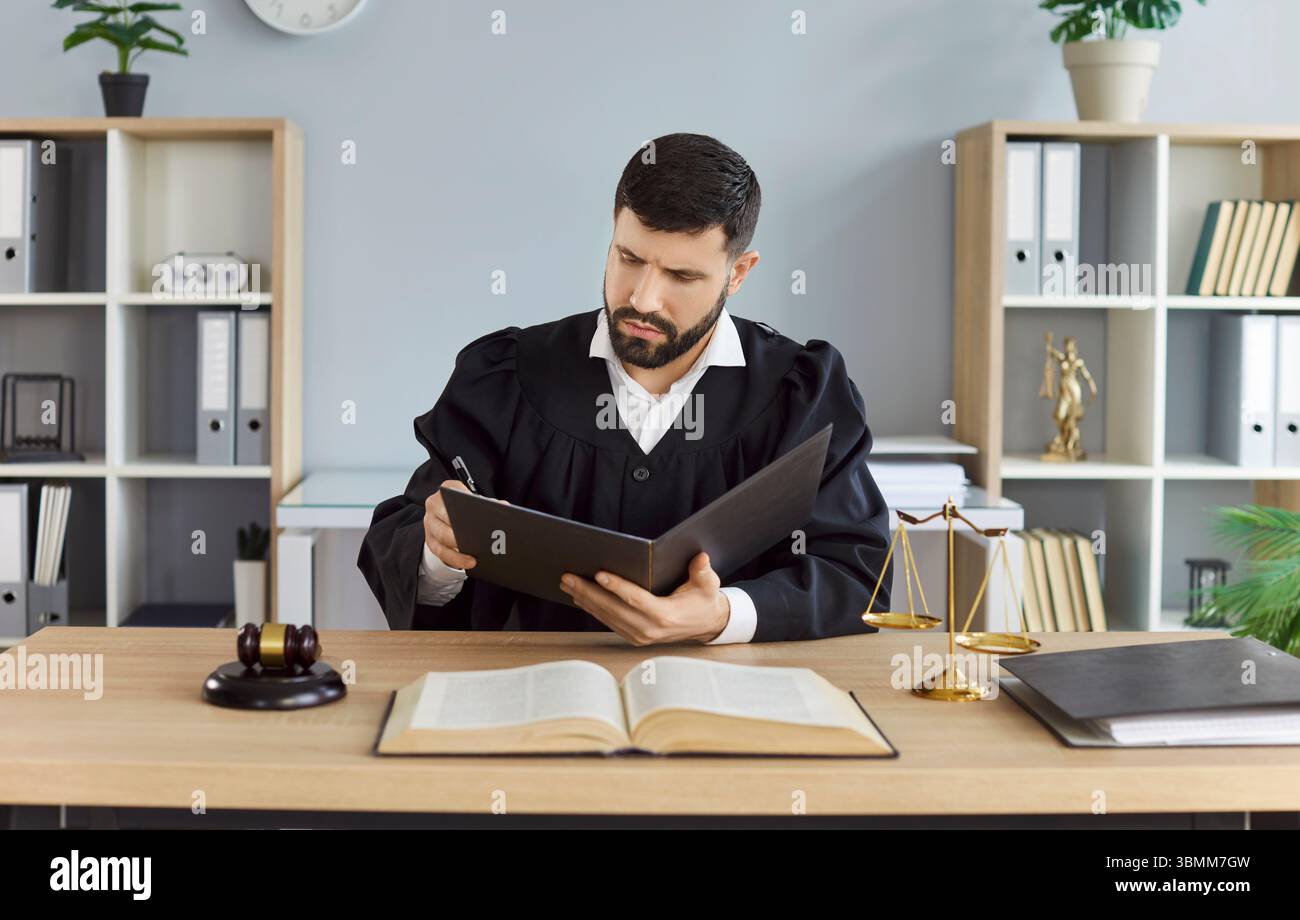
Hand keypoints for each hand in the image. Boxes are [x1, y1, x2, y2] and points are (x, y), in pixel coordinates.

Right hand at [423, 480, 507, 570]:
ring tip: (474, 558)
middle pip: (446, 516)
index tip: (479, 510)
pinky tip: (469, 563)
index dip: (466, 500)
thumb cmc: (465, 508)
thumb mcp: (476, 501)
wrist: (447, 516)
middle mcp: (434, 504)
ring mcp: (430, 522)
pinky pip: (441, 551)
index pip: (454, 491)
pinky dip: (455, 559)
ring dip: (458, 549)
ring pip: (442, 537)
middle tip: (477, 538)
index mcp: (447, 489)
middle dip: (460, 528)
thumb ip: (488, 502)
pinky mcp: (430, 540)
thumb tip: (504, 507)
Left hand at [558, 551, 730, 645]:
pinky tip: (579, 595)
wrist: (705, 625)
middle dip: (588, 591)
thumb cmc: (704, 600)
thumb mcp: (708, 585)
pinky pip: (608, 621)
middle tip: (568, 576)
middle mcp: (649, 629)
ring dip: (585, 599)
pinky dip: (592, 608)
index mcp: (665, 615)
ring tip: (567, 583)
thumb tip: (702, 558)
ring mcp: (639, 636)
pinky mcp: (633, 637)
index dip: (616, 586)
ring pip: (606, 616)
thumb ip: (704, 572)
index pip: (636, 599)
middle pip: (613, 609)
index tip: (599, 573)